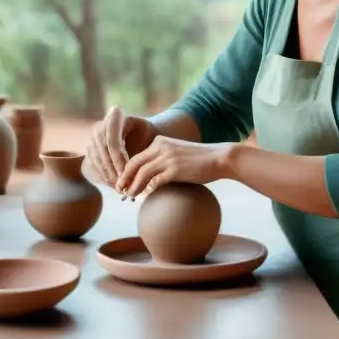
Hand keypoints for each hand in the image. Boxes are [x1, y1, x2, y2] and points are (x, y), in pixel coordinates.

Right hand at [86, 106, 159, 186]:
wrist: (140, 134)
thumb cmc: (147, 136)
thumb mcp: (147, 138)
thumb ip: (137, 152)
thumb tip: (128, 173)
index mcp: (115, 115)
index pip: (112, 141)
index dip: (116, 158)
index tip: (124, 173)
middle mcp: (100, 124)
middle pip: (102, 150)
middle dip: (111, 169)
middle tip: (120, 183)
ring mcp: (93, 136)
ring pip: (96, 157)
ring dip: (106, 174)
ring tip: (117, 186)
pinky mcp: (90, 148)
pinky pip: (93, 162)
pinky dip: (102, 174)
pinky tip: (111, 183)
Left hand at [116, 136, 233, 198]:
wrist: (220, 158)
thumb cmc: (201, 158)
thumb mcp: (178, 152)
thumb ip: (163, 159)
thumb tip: (151, 177)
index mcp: (160, 141)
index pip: (136, 156)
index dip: (126, 170)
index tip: (123, 182)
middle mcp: (161, 147)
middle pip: (134, 164)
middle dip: (124, 178)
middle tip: (119, 190)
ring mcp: (168, 158)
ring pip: (141, 174)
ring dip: (132, 187)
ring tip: (128, 196)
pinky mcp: (175, 170)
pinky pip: (154, 182)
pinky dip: (146, 190)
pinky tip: (144, 197)